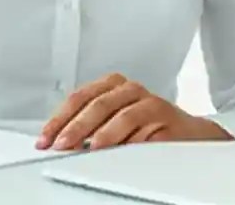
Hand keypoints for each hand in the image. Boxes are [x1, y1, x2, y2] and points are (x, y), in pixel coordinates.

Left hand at [35, 73, 232, 150]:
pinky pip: (143, 127)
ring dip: (100, 133)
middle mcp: (128, 88)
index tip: (46, 137)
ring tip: (86, 147)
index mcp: (110, 85)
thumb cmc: (145, 127)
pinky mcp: (164, 115)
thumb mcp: (112, 122)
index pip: (79, 98)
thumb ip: (89, 126)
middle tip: (60, 144)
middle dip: (74, 126)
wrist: (188, 134)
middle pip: (96, 104)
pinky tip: (115, 148)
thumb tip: (59, 141)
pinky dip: (127, 139)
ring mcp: (148, 100)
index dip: (59, 118)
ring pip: (119, 113)